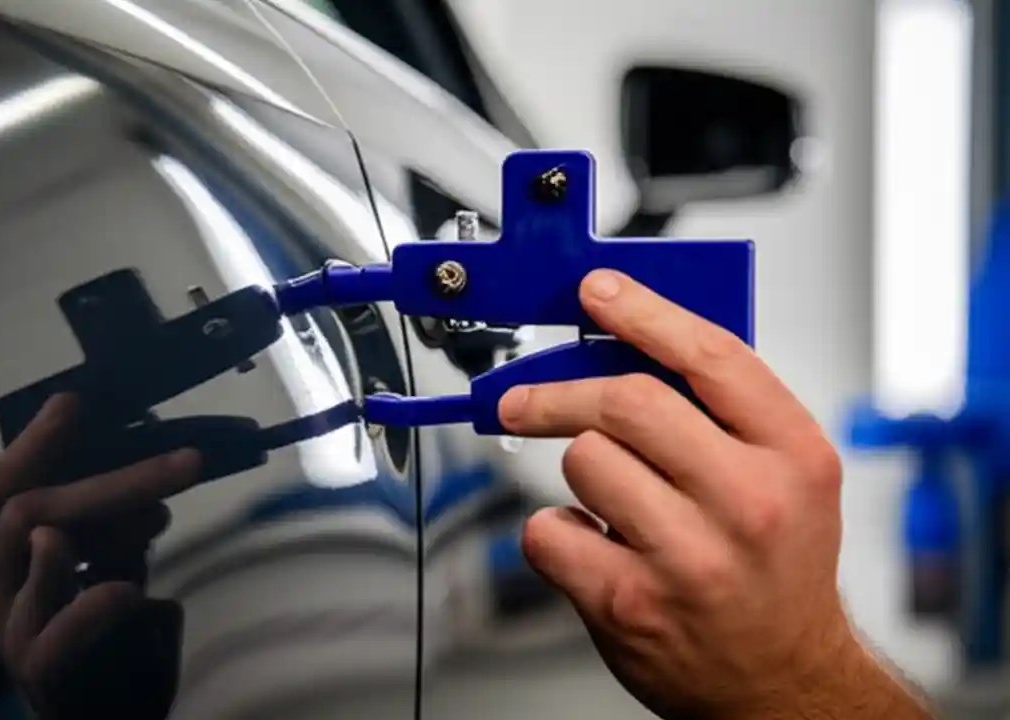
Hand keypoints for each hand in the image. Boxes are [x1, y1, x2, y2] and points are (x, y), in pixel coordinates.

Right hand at [0, 394, 197, 718]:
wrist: (101, 706)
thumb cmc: (96, 622)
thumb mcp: (103, 554)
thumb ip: (109, 513)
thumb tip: (147, 445)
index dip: (31, 443)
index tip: (74, 404)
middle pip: (31, 508)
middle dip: (115, 478)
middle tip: (188, 461)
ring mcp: (5, 628)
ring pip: (40, 552)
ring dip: (115, 522)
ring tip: (163, 516)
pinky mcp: (36, 671)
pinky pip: (57, 632)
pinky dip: (93, 605)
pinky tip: (132, 590)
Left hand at [499, 270, 932, 719]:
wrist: (782, 681)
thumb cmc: (776, 571)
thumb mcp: (788, 475)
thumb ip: (725, 408)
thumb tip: (632, 338)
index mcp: (793, 457)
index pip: (712, 357)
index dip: (644, 313)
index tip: (597, 292)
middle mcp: (748, 504)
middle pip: (627, 401)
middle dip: (562, 391)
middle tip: (526, 398)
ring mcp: (688, 557)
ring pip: (583, 459)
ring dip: (579, 471)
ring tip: (611, 500)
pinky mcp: (629, 603)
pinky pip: (549, 528)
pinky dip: (555, 531)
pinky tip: (592, 544)